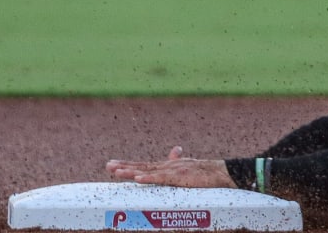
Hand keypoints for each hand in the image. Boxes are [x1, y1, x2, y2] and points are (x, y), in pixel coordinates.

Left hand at [105, 146, 236, 188]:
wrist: (220, 172)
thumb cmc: (205, 172)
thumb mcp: (188, 166)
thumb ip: (178, 160)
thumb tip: (175, 149)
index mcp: (167, 165)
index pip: (144, 164)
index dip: (128, 164)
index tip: (113, 164)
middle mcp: (167, 166)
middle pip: (141, 166)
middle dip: (123, 166)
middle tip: (107, 165)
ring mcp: (172, 171)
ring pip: (148, 171)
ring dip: (131, 172)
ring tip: (116, 172)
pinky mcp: (179, 177)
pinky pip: (161, 178)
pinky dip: (149, 178)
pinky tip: (138, 178)